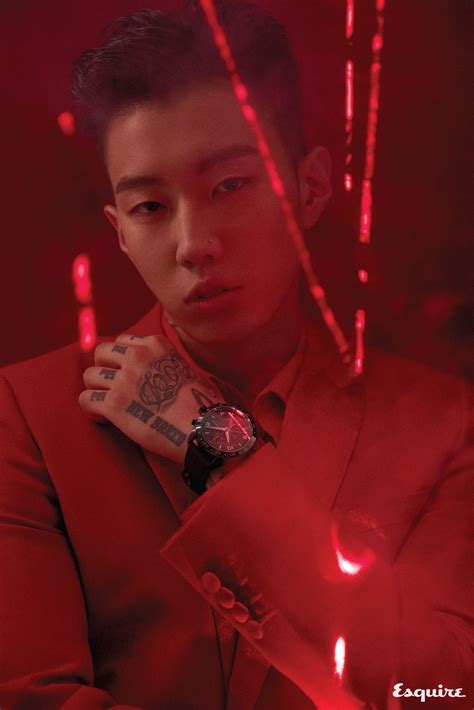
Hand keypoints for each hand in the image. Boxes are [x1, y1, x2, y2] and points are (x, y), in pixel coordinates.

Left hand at [79, 333, 224, 464]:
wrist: (202, 428)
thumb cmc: (201, 403)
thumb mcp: (186, 367)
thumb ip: (164, 363)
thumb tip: (152, 373)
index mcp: (155, 345)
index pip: (122, 341)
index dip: (120, 359)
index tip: (125, 373)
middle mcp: (137, 357)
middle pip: (100, 352)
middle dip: (103, 369)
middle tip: (112, 387)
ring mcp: (123, 380)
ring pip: (89, 376)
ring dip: (96, 390)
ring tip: (107, 405)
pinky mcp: (114, 404)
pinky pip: (86, 400)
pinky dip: (92, 410)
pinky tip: (105, 418)